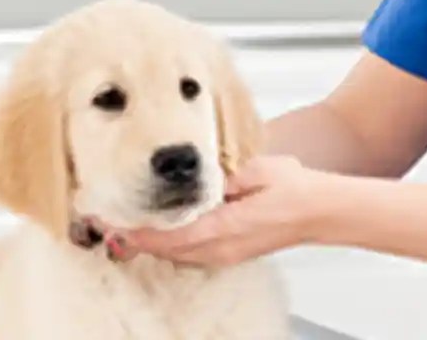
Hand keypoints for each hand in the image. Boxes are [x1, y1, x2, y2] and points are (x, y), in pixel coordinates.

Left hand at [109, 155, 328, 266]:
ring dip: (149, 240)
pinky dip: (168, 241)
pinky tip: (163, 224)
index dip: (132, 231)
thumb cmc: (296, 190)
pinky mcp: (228, 254)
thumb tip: (190, 173)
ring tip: (126, 218)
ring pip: (173, 254)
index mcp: (224, 227)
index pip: (165, 237)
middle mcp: (219, 249)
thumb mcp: (257, 170)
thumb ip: (222, 173)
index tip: (107, 219)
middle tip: (106, 215)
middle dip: (133, 236)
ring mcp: (224, 255)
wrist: (321, 212)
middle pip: (162, 250)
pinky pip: (187, 253)